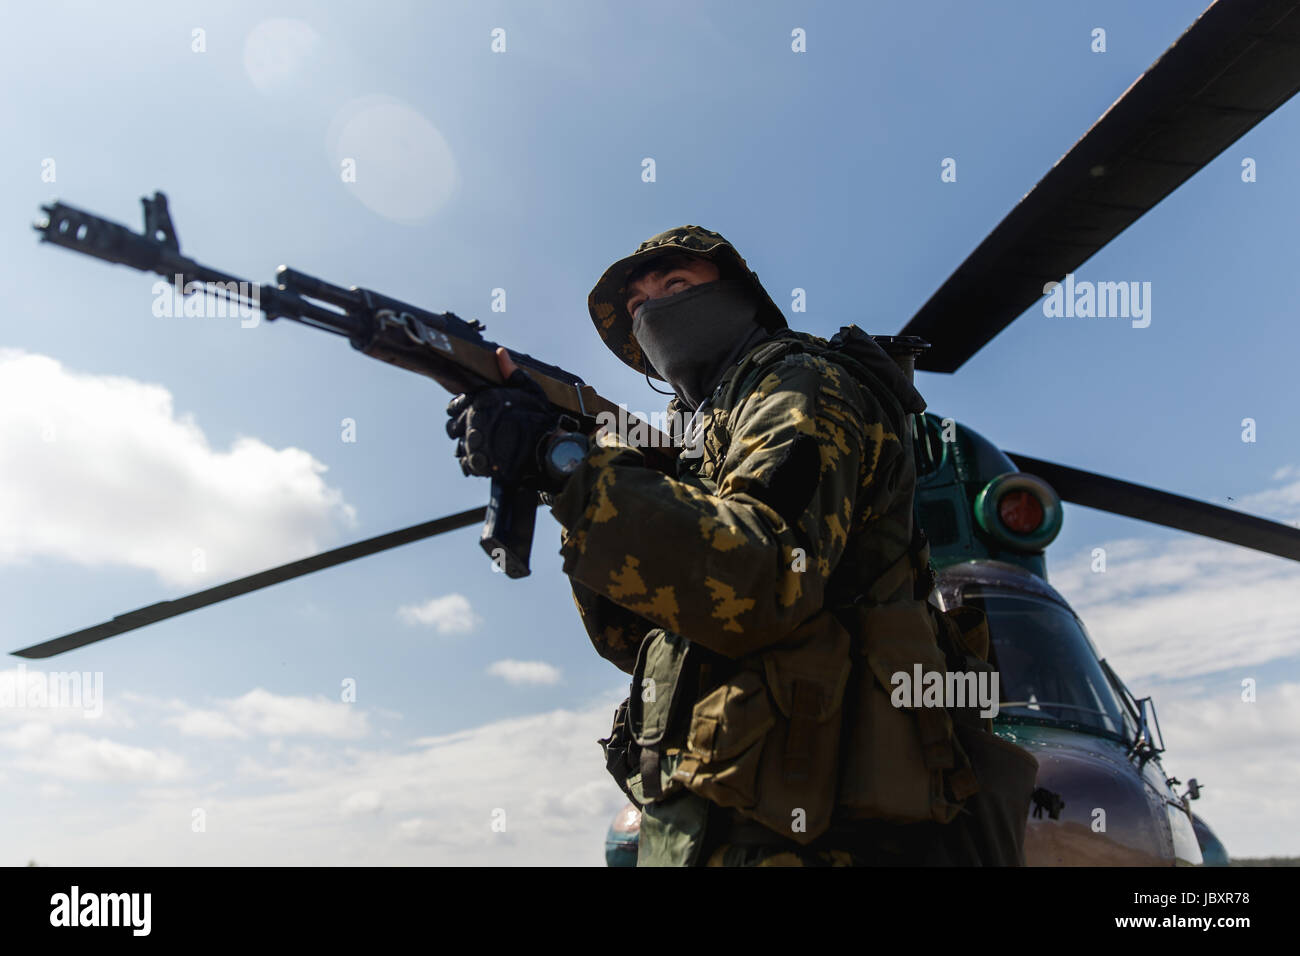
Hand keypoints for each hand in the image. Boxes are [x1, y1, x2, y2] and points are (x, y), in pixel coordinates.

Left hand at [446, 349, 559, 483]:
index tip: (470, 413)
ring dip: (468, 445)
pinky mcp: (478, 463)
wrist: (546, 448)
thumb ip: (510, 371)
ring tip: (483, 446)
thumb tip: (500, 352)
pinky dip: (474, 462)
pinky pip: (466, 464)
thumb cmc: (538, 418)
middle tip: (477, 431)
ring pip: (458, 445)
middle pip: (452, 427)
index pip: (455, 405)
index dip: (461, 409)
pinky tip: (486, 459)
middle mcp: (472, 421)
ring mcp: (473, 443)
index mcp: (480, 401)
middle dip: (462, 428)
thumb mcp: (528, 389)